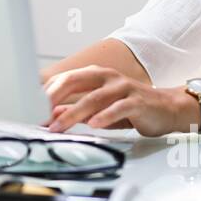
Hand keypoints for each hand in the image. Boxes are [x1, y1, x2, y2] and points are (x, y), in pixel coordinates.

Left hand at [43, 65, 189, 136]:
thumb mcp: (100, 108)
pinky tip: (93, 124)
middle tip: (41, 115)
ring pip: (94, 98)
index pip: (67, 79)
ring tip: (59, 125)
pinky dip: (104, 116)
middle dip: (55, 99)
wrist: (167, 109)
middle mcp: (109, 77)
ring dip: (74, 113)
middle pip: (76, 83)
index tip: (33, 108)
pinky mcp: (137, 101)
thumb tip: (52, 112)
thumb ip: (77, 109)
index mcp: (97, 76)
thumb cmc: (132, 107)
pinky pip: (118, 107)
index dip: (48, 93)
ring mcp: (124, 87)